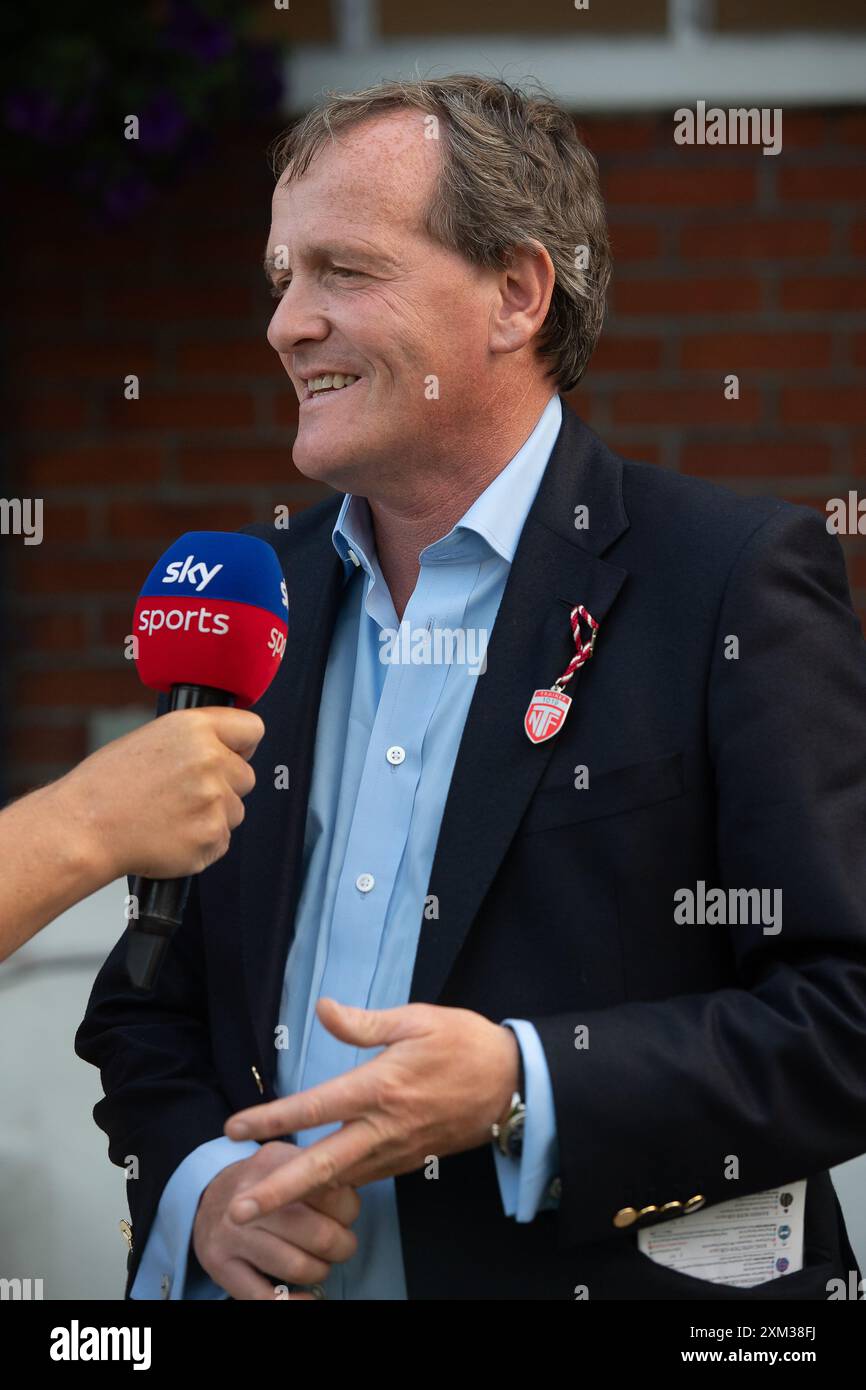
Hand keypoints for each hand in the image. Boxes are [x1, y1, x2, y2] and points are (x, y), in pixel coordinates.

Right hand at [53, 706, 264, 880]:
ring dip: (212, 816)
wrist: (84, 828)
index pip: (252, 729)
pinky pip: (222, 840)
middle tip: (182, 794)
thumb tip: (229, 748)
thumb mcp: (150, 738)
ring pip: (236, 810)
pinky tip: (170, 835)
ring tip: (170, 815)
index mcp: (194, 728)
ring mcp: (215, 800)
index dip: (242, 744)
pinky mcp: (212, 836)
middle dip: (223, 786)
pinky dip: (202, 843)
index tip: (234, 753)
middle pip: (246, 776)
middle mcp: (210, 760)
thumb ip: (196, 740)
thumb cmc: (107, 786)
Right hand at [192, 1141, 360, 1299]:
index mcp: (272, 1163)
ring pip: (297, 1267)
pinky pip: (266, 1297)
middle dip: (342, 1247)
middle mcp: (249, 1198)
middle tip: (341, 1246)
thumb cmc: (264, 1184)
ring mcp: (232, 1234)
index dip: (349, 1211)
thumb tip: (353, 1205)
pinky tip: (307, 1298)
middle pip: (319, 1234)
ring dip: (320, 1272)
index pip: (331, 1192)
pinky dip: (295, 1303)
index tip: (345, 1216)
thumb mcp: (287, 1163)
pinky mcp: (220, 1265)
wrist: (208, 1197)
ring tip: (320, 1265)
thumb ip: (319, 1175)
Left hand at [222, 999, 519, 1223]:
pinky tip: (311, 1190)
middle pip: (323, 1166)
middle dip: (278, 1191)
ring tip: (260, 1205)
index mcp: (381, 1087)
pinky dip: (333, 1189)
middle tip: (238, 1210)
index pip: (315, 1107)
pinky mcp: (409, 1160)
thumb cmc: (465, 1043)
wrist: (514, 1082)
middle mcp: (384, 1127)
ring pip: (341, 1180)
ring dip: (301, 1196)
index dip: (271, 1119)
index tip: (234, 1129)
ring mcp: (398, 1150)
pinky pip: (364, 1178)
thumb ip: (365, 1022)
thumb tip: (322, 1009)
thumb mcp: (418, 1019)